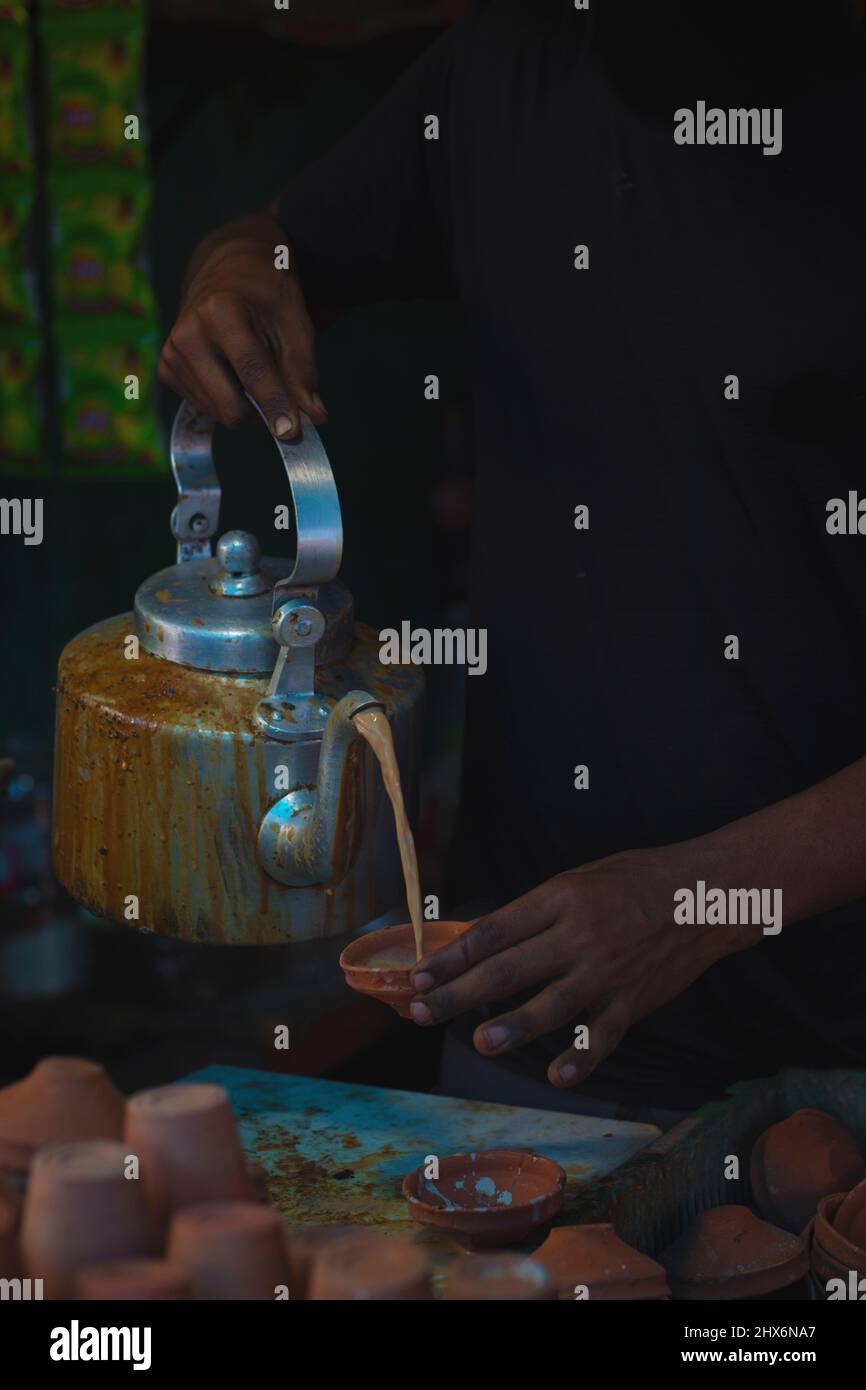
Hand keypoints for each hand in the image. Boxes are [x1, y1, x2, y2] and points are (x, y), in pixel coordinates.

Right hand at [159, 232, 324, 439]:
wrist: (228, 271)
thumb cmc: (265, 295)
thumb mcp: (294, 321)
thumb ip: (303, 370)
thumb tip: (315, 416)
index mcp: (220, 311)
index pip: (251, 371)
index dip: (274, 404)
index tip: (291, 433)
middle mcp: (187, 333)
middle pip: (230, 405)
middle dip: (260, 411)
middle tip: (280, 395)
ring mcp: (171, 353)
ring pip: (219, 412)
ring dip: (245, 404)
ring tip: (251, 369)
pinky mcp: (166, 370)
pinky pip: (205, 408)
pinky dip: (226, 399)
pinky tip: (231, 371)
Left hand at [409, 850, 753, 1087]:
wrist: (705, 894)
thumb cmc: (634, 881)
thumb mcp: (578, 879)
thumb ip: (536, 912)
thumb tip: (484, 945)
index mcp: (559, 899)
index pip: (493, 932)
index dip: (451, 957)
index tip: (419, 976)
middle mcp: (578, 935)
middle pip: (508, 969)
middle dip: (460, 993)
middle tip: (423, 1012)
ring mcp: (606, 971)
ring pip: (552, 1005)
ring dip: (513, 1025)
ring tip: (480, 1042)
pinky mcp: (634, 999)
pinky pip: (602, 1036)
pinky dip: (580, 1059)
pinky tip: (555, 1076)